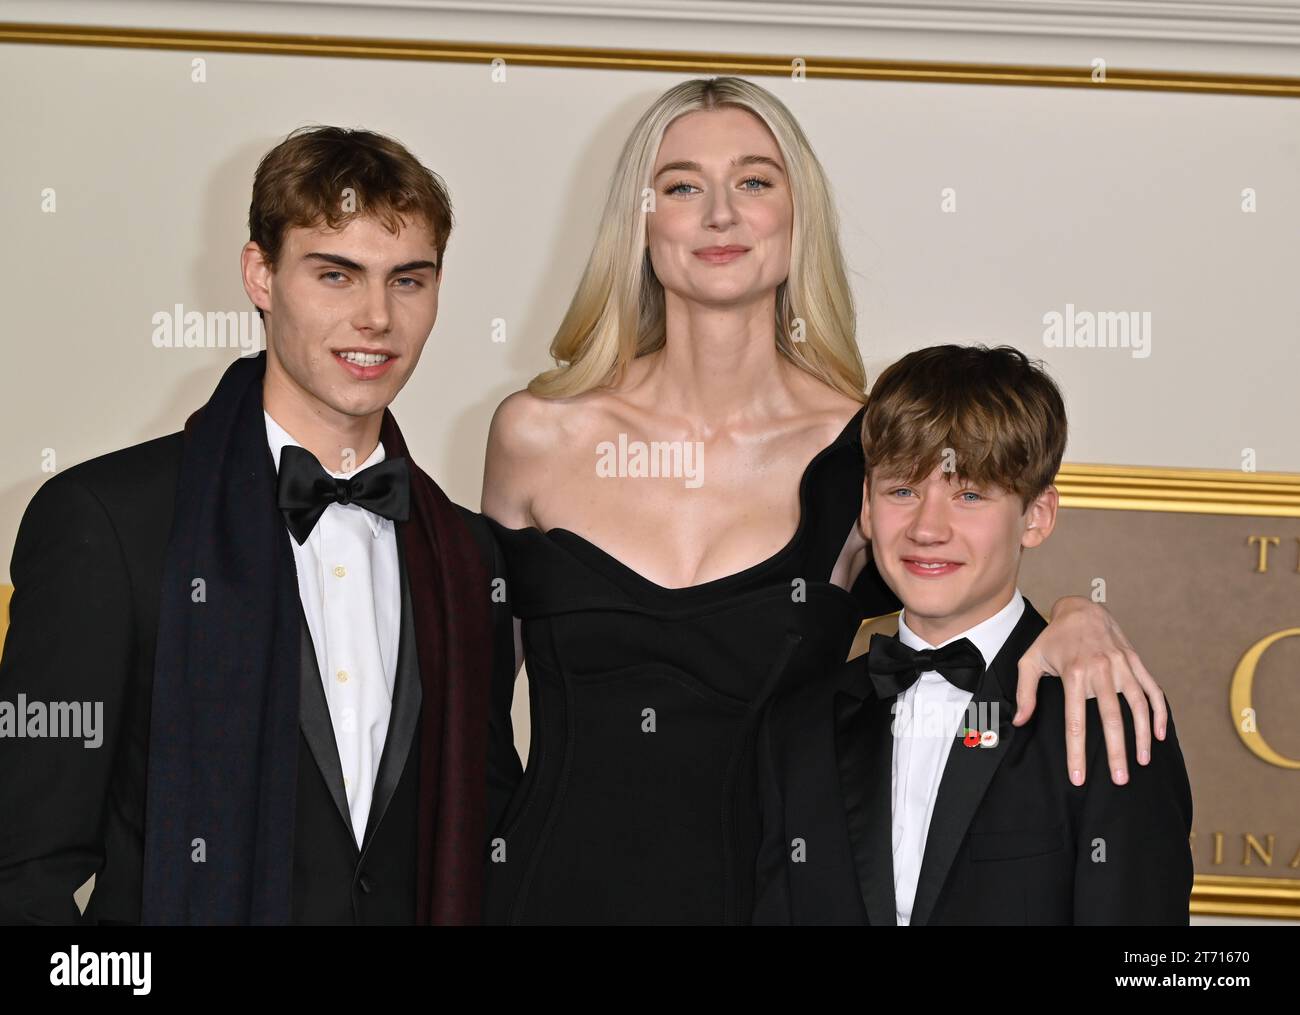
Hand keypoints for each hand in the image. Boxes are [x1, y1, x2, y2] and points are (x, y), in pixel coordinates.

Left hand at [1013, 596, 1166, 786]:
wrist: (1081, 608)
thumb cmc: (1054, 638)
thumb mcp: (1030, 660)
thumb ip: (1025, 692)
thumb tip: (1021, 721)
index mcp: (1074, 674)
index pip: (1075, 721)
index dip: (1076, 751)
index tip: (1078, 776)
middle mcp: (1100, 670)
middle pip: (1111, 718)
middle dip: (1116, 752)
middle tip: (1119, 780)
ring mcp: (1122, 665)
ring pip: (1138, 706)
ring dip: (1142, 736)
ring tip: (1141, 762)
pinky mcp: (1136, 662)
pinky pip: (1152, 690)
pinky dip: (1159, 713)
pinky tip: (1159, 735)